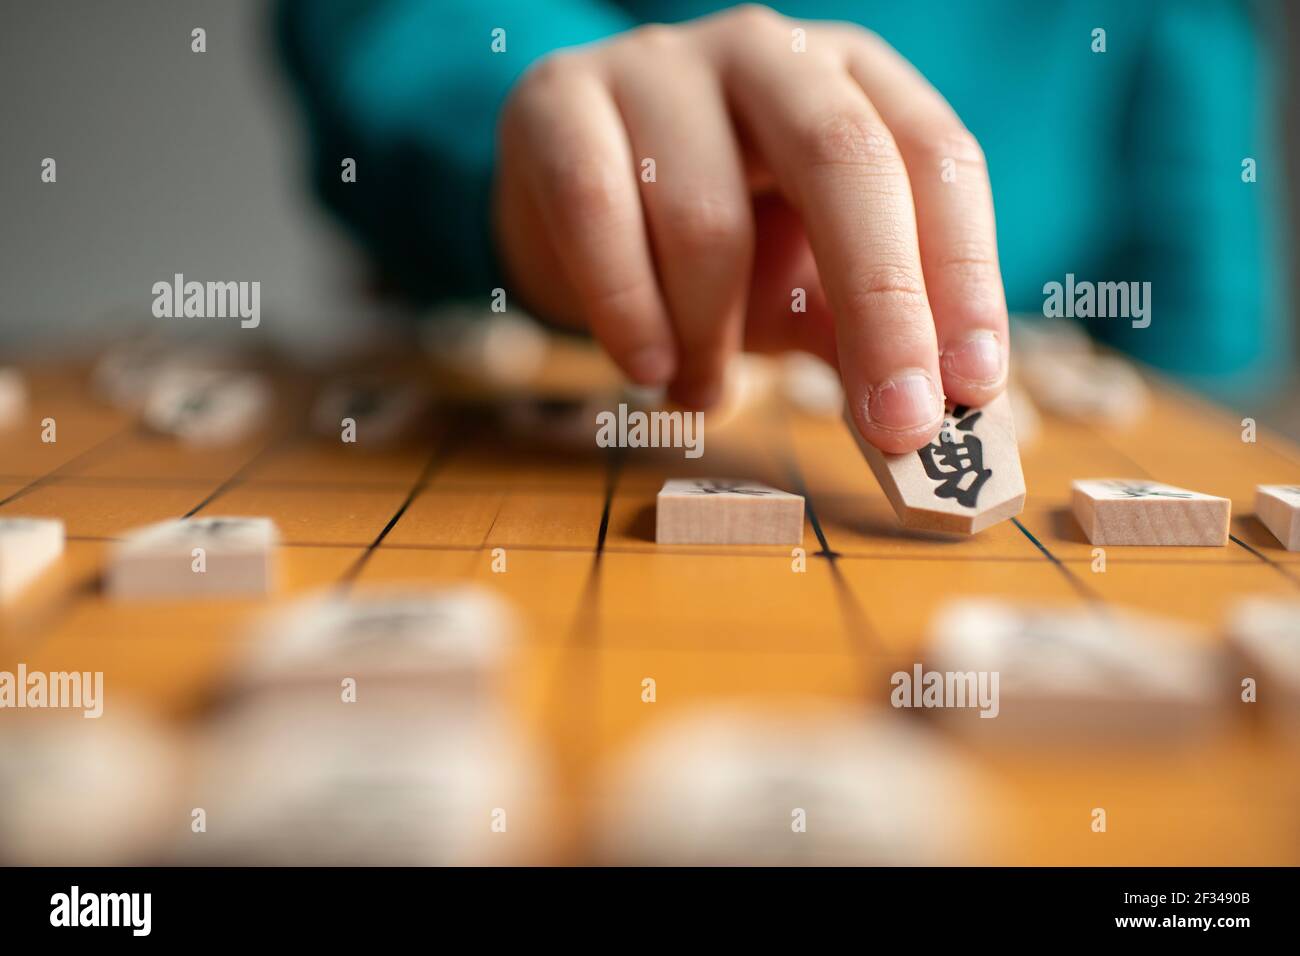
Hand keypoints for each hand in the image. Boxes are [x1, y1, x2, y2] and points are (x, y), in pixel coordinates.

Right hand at [493, 4, 1008, 452]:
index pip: (934, 159)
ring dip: (714, 337)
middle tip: (895, 423)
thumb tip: (935, 422)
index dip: (962, 275)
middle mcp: (767, 50)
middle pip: (843, 160)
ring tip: (705, 394)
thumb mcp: (805, 283)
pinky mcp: (559, 102)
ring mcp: (658, 65)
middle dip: (880, 305)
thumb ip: (865, 336)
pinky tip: (647, 366)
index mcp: (852, 79)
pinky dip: (628, 312)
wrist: (573, 199)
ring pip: (706, 215)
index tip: (971, 387)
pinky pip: (599, 214)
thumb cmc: (713, 242)